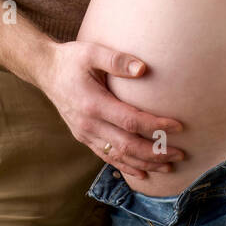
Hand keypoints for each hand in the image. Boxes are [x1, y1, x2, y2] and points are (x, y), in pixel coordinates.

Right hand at [38, 39, 187, 181]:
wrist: (46, 71)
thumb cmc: (71, 59)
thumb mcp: (92, 52)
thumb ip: (117, 60)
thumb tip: (143, 69)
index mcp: (93, 104)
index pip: (130, 121)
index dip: (155, 126)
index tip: (178, 126)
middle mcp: (88, 124)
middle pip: (127, 145)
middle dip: (155, 152)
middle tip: (180, 154)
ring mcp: (85, 134)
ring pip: (118, 156)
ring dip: (145, 164)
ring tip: (168, 167)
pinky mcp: (83, 137)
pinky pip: (107, 157)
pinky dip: (126, 166)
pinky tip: (143, 172)